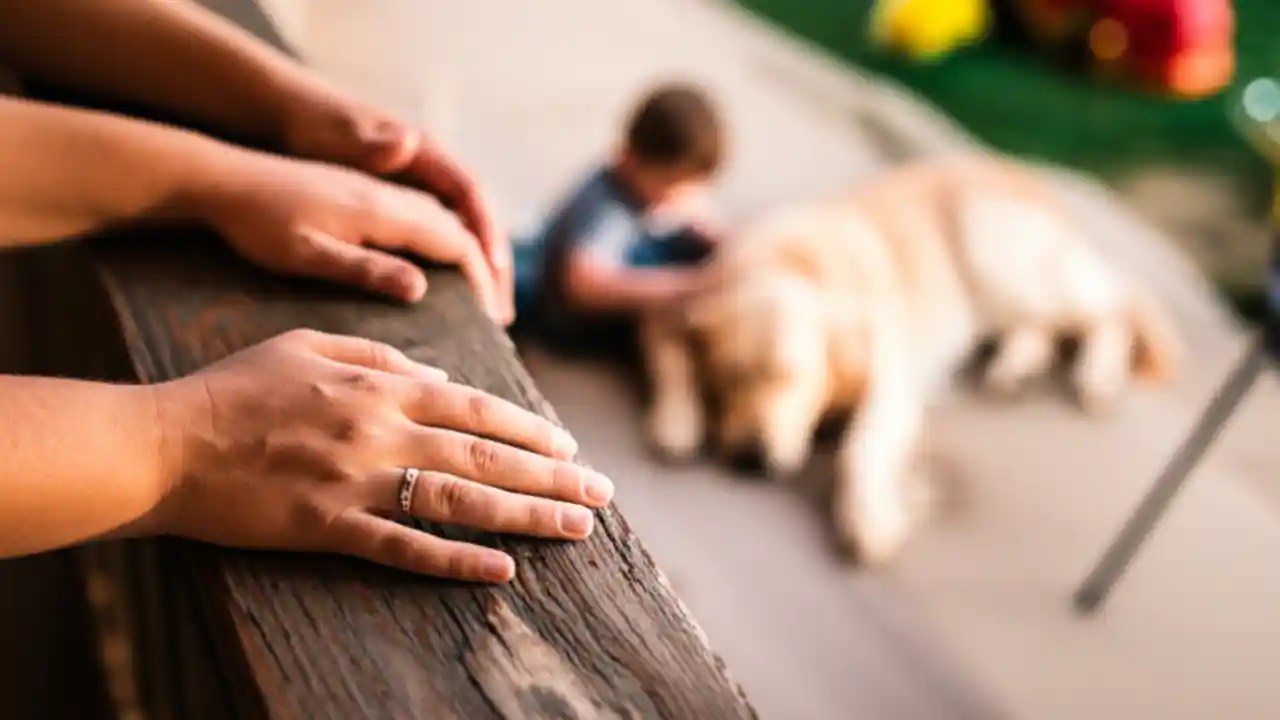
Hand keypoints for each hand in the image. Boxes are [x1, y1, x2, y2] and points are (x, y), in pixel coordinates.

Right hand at [145, 329, 611, 581]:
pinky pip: (404, 548)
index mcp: (379, 384)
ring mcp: (356, 480)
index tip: (571, 447)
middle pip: (485, 453)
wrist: (164, 442)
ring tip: (578, 528)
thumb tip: (443, 376)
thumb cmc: (235, 388)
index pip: (476, 407)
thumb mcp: (309, 344)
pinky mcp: (327, 527)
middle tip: (602, 494)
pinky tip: (501, 572)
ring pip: (461, 498)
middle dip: (552, 475)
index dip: (531, 428)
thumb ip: (381, 354)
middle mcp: (380, 429)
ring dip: (526, 515)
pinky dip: (454, 561)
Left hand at [190, 148, 503, 319]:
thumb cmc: (257, 223)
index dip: (480, 278)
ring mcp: (375, 190)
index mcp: (381, 209)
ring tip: (481, 297)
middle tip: (502, 316)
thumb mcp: (306, 253)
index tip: (493, 317)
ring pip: (441, 219)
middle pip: (457, 227)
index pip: (453, 240)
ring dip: (468, 255)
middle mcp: (387, 193)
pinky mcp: (361, 194)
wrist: (220, 178)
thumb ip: (364, 267)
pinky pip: (420, 216)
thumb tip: (421, 288)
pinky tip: (436, 268)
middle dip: (487, 269)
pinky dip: (443, 243)